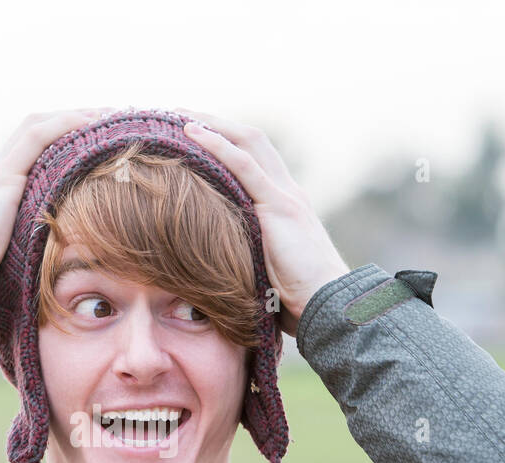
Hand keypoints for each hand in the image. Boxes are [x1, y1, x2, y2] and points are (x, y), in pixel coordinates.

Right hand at [0, 108, 111, 323]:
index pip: (33, 146)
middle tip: (109, 118)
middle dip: (73, 118)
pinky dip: (63, 126)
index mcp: (0, 189)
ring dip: (74, 116)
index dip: (64, 134)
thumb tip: (71, 256)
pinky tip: (88, 124)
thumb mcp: (20, 256)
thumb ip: (38, 244)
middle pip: (36, 127)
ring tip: (107, 116)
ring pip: (37, 126)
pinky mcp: (1, 180)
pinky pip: (36, 139)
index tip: (98, 135)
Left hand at [177, 107, 348, 335]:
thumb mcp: (265, 267)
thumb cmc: (297, 298)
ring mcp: (285, 195)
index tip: (195, 132)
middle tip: (179, 114)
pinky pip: (244, 165)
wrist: (326, 305)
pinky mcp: (279, 207)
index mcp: (285, 203)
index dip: (226, 141)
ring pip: (247, 142)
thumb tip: (215, 263)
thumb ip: (247, 252)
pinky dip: (217, 145)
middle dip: (216, 122)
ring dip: (212, 124)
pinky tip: (193, 133)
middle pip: (250, 140)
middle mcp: (287, 191)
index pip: (254, 158)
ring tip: (178, 116)